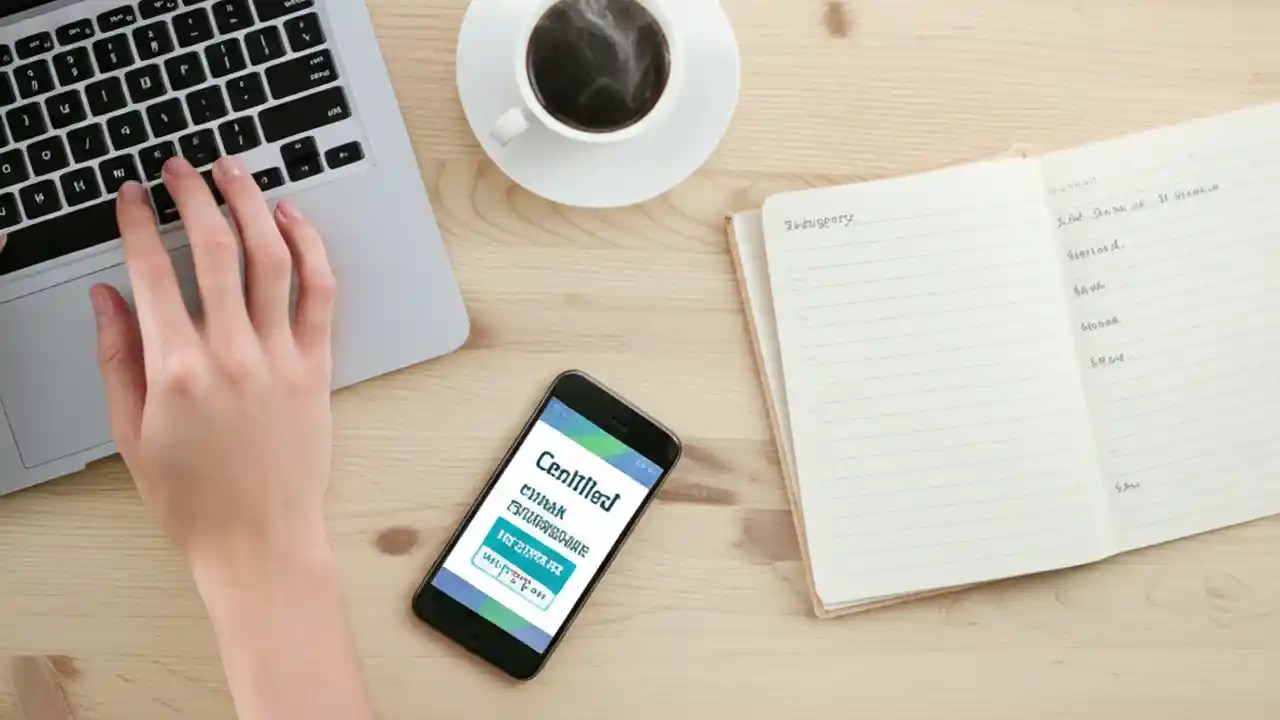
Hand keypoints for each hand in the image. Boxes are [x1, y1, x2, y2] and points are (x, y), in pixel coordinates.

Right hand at [91, 156, 336, 567]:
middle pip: (214, 249)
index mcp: (175, 370)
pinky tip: (292, 221)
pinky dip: (309, 249)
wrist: (259, 540)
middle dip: (193, 195)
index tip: (130, 194)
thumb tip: (106, 295)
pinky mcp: (318, 367)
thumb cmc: (193, 497)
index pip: (151, 271)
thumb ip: (116, 356)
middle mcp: (231, 354)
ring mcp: (281, 357)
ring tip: (234, 173)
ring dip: (251, 205)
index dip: (136, 222)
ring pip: (271, 259)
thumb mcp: (131, 431)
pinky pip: (320, 293)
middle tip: (180, 166)